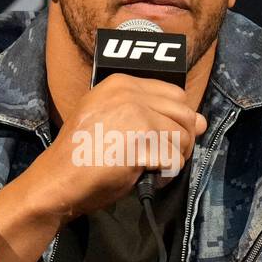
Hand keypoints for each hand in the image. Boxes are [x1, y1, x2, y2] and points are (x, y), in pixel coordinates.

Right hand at [27, 73, 207, 220]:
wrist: (59, 179)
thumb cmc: (83, 154)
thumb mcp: (113, 121)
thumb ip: (153, 114)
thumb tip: (202, 121)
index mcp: (121, 83)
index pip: (175, 94)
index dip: (176, 120)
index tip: (161, 138)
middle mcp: (129, 93)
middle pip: (185, 114)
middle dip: (182, 140)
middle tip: (161, 158)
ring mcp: (136, 115)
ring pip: (183, 137)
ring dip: (175, 158)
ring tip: (154, 168)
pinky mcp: (141, 141)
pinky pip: (175, 159)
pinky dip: (168, 174)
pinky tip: (149, 177)